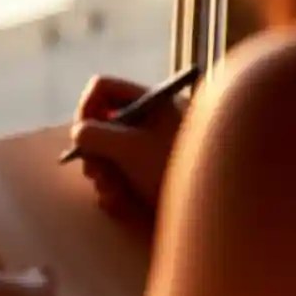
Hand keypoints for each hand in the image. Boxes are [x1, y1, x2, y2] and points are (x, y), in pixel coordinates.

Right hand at [73, 75, 184, 221]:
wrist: (217, 207)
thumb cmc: (177, 168)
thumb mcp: (132, 148)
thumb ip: (97, 134)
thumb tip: (78, 132)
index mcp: (149, 102)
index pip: (102, 87)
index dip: (85, 108)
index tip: (82, 135)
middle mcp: (147, 120)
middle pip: (100, 123)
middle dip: (93, 150)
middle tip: (95, 172)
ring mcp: (148, 148)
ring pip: (106, 154)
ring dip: (102, 176)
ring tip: (113, 194)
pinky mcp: (150, 175)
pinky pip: (119, 176)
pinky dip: (115, 190)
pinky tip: (121, 204)